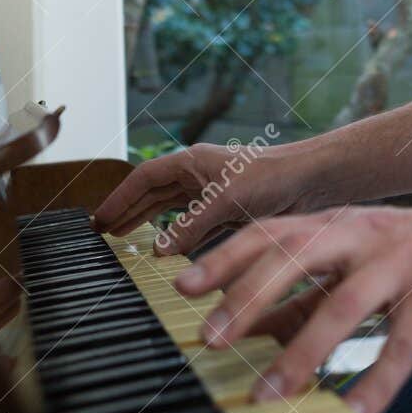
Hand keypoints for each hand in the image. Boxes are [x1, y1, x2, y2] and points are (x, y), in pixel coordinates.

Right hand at [92, 142, 307, 256]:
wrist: (312, 181)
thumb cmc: (272, 177)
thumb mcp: (226, 201)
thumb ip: (190, 225)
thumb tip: (158, 249)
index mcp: (192, 161)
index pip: (145, 177)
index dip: (120, 197)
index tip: (99, 218)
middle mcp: (199, 174)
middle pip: (153, 192)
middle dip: (128, 210)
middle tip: (103, 232)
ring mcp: (213, 193)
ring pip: (170, 209)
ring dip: (148, 223)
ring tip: (124, 239)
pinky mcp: (228, 211)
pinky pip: (192, 224)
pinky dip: (176, 236)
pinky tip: (166, 251)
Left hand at [174, 197, 411, 412]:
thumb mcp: (356, 259)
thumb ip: (305, 291)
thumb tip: (244, 325)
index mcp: (336, 223)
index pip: (271, 231)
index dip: (225, 256)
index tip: (181, 283)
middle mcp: (363, 235)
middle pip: (297, 255)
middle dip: (249, 296)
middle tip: (208, 336)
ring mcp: (402, 264)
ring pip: (346, 304)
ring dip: (302, 352)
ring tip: (269, 395)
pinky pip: (403, 344)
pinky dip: (377, 380)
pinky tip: (353, 411)